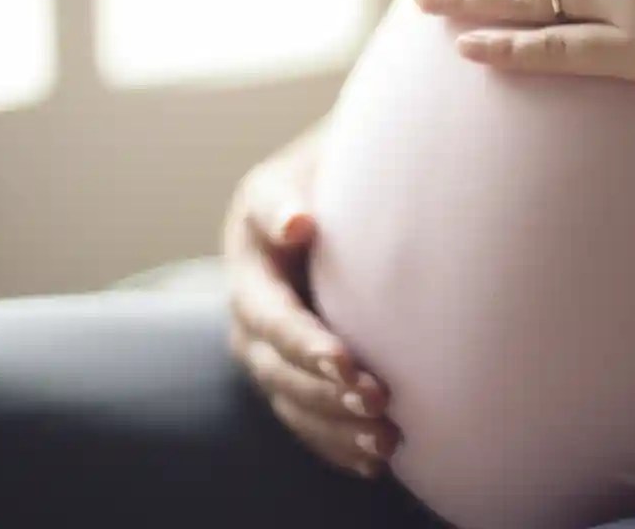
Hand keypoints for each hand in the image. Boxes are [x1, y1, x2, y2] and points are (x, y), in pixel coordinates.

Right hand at [223, 129, 398, 477]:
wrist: (334, 185)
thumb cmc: (324, 171)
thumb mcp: (297, 171)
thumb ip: (287, 198)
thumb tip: (298, 225)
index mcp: (250, 259)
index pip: (273, 315)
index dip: (307, 343)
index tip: (348, 361)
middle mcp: (250, 310)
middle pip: (280, 368)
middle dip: (327, 392)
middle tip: (380, 404)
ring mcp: (266, 346)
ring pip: (291, 400)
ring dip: (335, 427)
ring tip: (384, 444)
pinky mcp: (290, 369)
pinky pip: (304, 416)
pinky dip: (336, 443)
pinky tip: (373, 462)